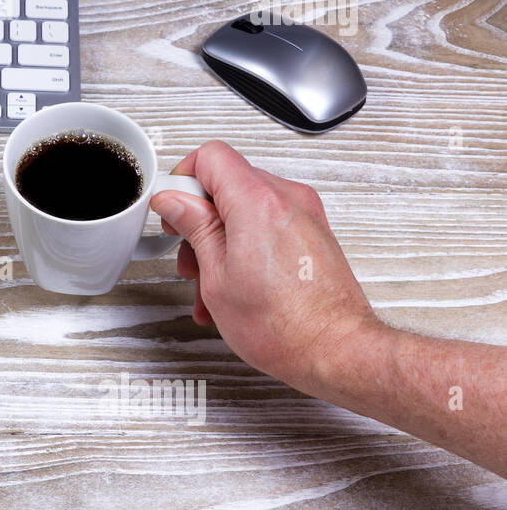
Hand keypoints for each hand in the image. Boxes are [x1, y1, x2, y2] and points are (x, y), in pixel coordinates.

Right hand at [149, 141, 380, 391]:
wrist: (336, 352)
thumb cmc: (285, 327)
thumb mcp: (216, 276)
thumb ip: (193, 227)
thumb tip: (174, 200)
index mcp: (257, 203)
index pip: (210, 157)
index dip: (182, 180)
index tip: (173, 210)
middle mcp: (287, 199)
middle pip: (226, 182)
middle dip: (199, 218)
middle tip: (189, 253)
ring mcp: (305, 214)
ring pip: (244, 207)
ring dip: (219, 238)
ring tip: (210, 280)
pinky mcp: (313, 232)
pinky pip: (266, 223)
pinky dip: (244, 245)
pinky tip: (233, 282)